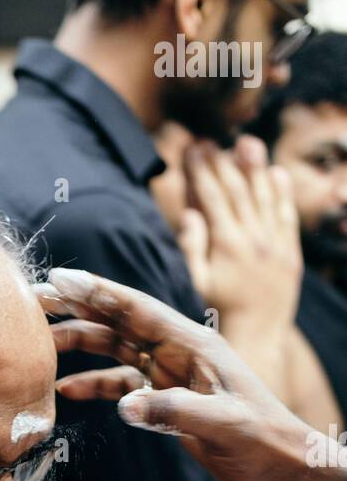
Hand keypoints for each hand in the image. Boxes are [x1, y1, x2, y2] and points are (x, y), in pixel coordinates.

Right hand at [37, 268, 344, 480]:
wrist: (280, 466)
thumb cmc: (262, 440)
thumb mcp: (223, 424)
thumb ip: (174, 412)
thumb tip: (125, 406)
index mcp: (193, 345)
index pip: (137, 310)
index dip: (98, 293)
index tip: (60, 279)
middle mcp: (178, 351)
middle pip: (119, 321)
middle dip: (77, 308)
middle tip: (35, 300)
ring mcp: (170, 373)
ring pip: (116, 348)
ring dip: (80, 344)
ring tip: (41, 342)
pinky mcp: (165, 397)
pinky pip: (122, 383)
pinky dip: (95, 384)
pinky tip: (67, 390)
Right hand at [179, 136, 301, 330]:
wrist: (256, 338)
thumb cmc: (217, 315)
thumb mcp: (195, 284)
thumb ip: (191, 247)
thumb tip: (189, 212)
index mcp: (226, 245)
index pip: (211, 196)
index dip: (200, 169)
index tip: (191, 147)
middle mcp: (254, 239)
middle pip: (237, 190)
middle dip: (221, 162)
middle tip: (210, 141)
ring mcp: (275, 245)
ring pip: (264, 196)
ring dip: (254, 168)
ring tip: (245, 144)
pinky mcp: (290, 254)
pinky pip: (287, 216)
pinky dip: (282, 193)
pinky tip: (276, 173)